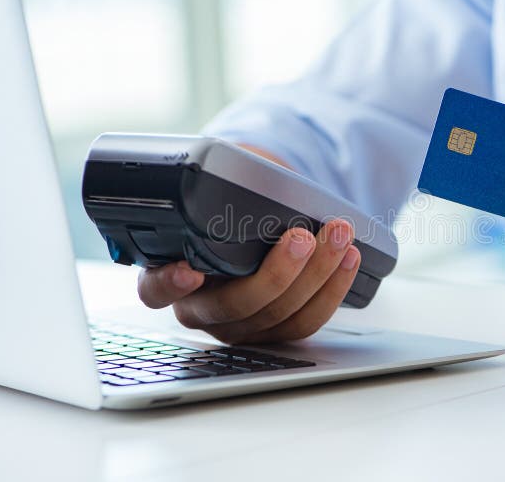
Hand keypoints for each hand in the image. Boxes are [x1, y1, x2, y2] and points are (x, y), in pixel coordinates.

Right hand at [136, 144, 360, 344]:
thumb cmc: (226, 208)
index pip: (155, 289)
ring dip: (317, 276)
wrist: (250, 223)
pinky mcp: (274, 330)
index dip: (170, 284)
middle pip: (236, 305)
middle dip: (277, 273)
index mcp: (169, 276)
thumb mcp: (211, 197)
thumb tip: (244, 174)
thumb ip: (212, 195)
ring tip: (339, 237)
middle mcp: (201, 310)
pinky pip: (305, 321)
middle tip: (301, 237)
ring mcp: (239, 326)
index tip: (190, 270)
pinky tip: (348, 260)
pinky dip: (333, 289)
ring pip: (279, 316)